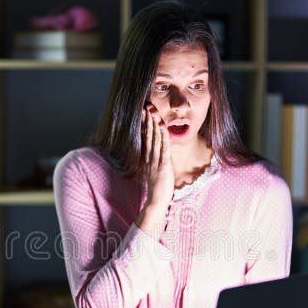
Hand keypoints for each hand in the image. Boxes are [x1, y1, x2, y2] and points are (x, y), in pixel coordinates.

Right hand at [136, 104, 173, 236]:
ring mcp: (156, 161)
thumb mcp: (155, 171)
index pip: (146, 138)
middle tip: (146, 107)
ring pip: (155, 140)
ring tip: (152, 113)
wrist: (156, 201)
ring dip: (154, 126)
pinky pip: (163, 149)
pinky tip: (163, 129)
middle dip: (148, 121)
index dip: (145, 125)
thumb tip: (156, 153)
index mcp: (148, 158)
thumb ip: (154, 161)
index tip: (144, 113)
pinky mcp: (163, 166)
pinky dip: (163, 138)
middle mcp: (150, 158)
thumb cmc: (157, 188)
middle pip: (149, 136)